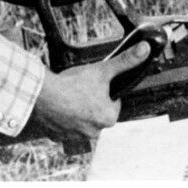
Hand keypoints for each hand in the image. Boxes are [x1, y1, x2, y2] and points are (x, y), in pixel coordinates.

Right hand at [29, 40, 152, 144]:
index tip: (96, 85)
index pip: (114, 102)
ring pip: (81, 119)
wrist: (42, 96)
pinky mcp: (58, 137)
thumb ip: (125, 61)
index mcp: (108, 118)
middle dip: (91, 101)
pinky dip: (62, 117)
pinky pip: (64, 126)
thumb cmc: (72, 85)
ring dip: (77, 110)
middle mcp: (94, 132)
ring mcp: (75, 136)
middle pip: (98, 112)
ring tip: (69, 96)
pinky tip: (59, 106)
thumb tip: (144, 50)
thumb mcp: (102, 70)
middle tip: (81, 89)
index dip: (106, 91)